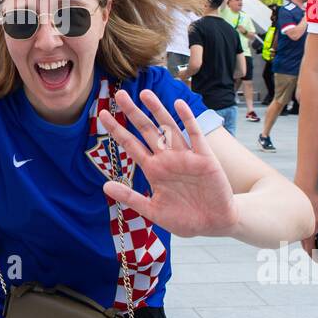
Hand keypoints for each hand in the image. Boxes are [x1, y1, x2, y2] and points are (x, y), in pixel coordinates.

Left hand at [95, 89, 236, 237]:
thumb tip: (105, 186)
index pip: (131, 145)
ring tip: (144, 93)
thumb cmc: (184, 218)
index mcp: (153, 170)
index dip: (117, 130)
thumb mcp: (153, 211)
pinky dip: (187, 120)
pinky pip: (194, 135)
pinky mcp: (204, 158)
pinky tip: (178, 105)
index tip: (102, 115)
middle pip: (147, 130)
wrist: (214, 224)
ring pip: (169, 128)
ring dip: (157, 110)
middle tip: (119, 94)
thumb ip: (130, 198)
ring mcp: (185, 156)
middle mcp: (167, 158)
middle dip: (133, 113)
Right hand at [299, 187, 317, 258]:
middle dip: (314, 250)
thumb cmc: (316, 205)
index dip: (315, 258)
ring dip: (312, 241)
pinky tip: (315, 230)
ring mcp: (297, 225)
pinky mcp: (297, 220)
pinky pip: (302, 230)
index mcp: (308, 233)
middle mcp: (300, 231)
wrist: (304, 190)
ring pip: (304, 238)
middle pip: (306, 246)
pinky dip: (308, 233)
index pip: (310, 251)